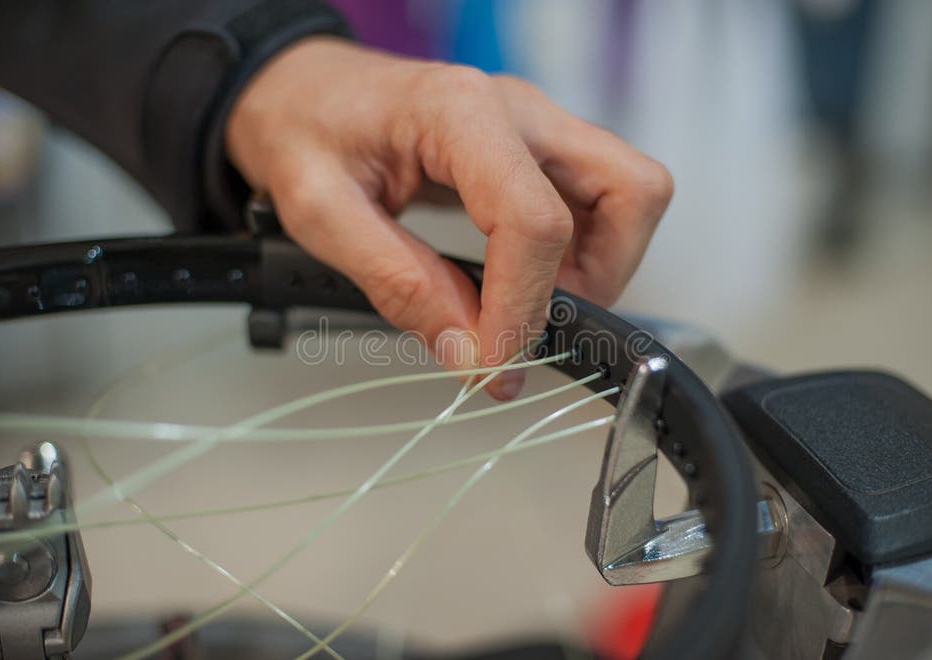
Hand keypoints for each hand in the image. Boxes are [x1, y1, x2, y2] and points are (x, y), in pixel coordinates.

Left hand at [226, 38, 672, 398]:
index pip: (534, 219)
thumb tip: (470, 352)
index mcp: (460, 111)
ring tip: (530, 306)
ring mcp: (537, 129)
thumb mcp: (321, 213)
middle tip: (535, 324)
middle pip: (628, 190)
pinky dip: (580, 257)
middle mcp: (519, 111)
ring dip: (600, 267)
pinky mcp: (538, 152)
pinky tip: (522, 281)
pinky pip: (598, 205)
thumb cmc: (304, 129)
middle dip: (602, 277)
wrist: (302, 91)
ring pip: (629, 196)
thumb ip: (399, 284)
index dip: (523, 306)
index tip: (494, 361)